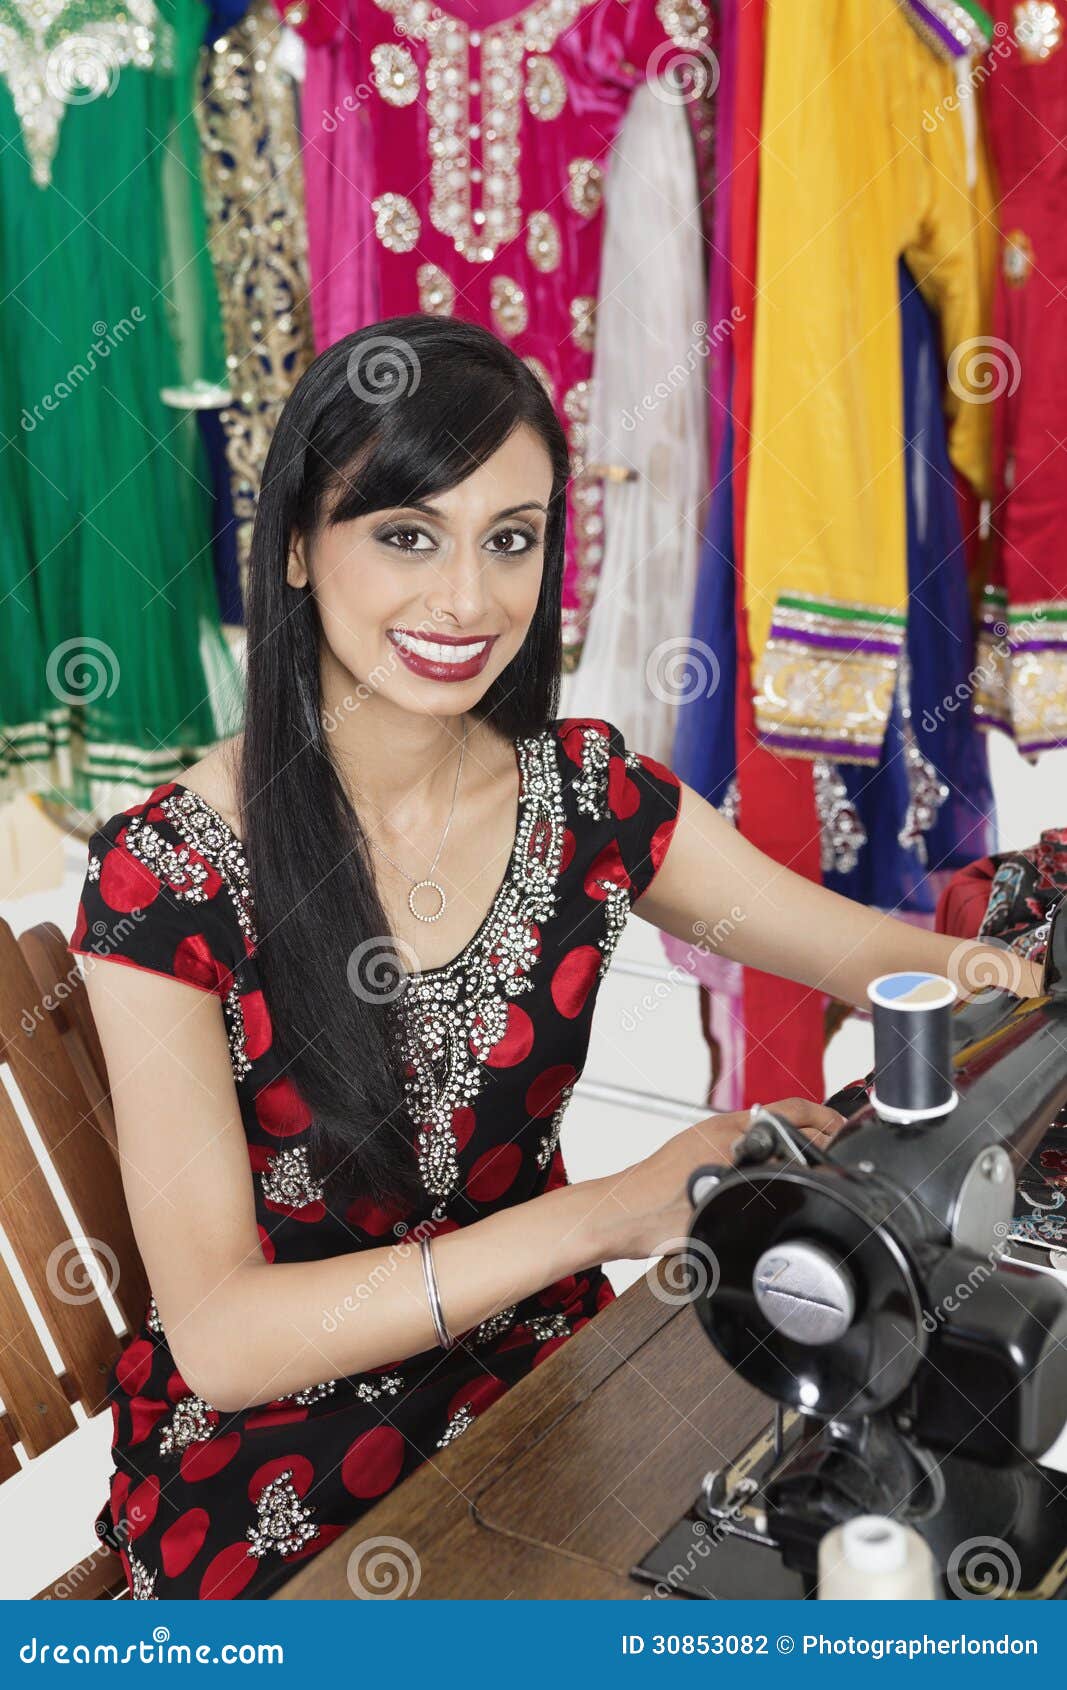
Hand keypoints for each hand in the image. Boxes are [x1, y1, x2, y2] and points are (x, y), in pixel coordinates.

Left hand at [589, 1096, 844, 1262]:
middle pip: (782, 1117)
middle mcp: (719, 1129)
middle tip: (841, 1145)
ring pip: (764, 1129)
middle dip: (815, 1128)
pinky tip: (776, 1172)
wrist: (615, 1216)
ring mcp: (708, 1137)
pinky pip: (744, 1141)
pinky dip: (767, 1149)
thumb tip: (791, 1194)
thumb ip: (756, 1196)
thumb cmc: (652, 1215)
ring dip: (791, 1138)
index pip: (791, 1115)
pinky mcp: (699, 1150)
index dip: (824, 1122)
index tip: (845, 1132)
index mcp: (729, 1136)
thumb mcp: (717, 1209)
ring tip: (816, 1159)